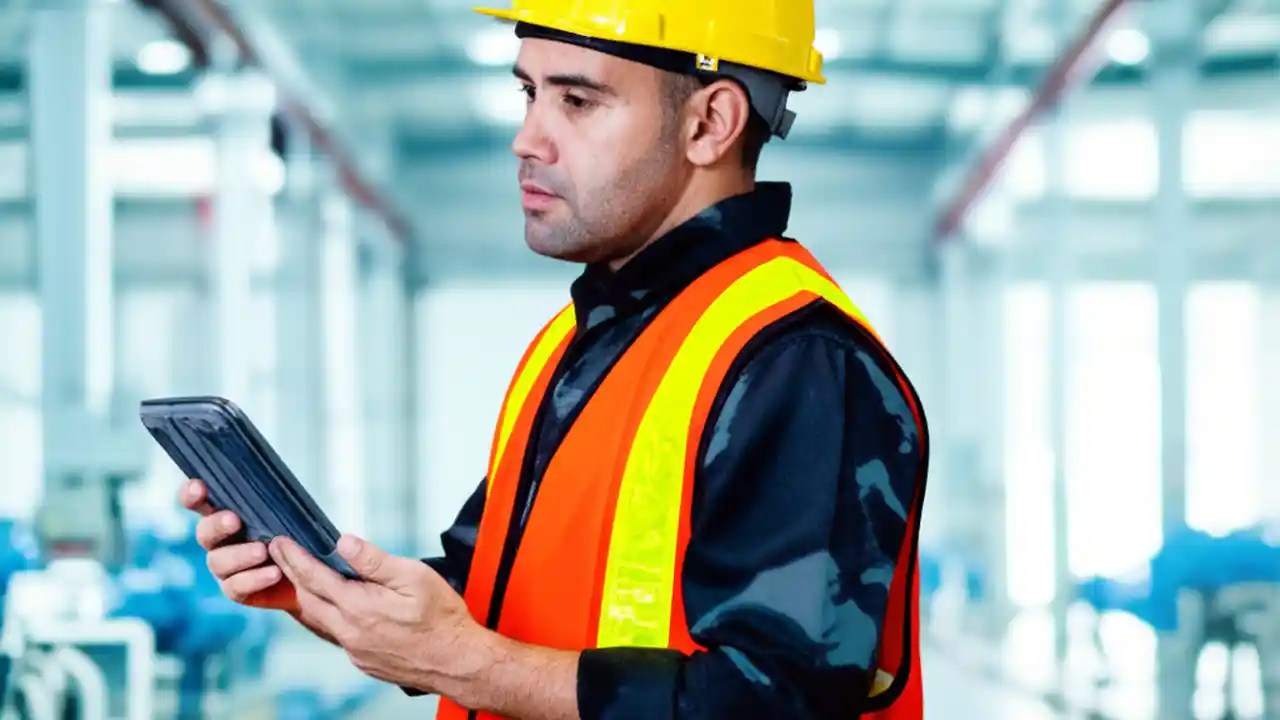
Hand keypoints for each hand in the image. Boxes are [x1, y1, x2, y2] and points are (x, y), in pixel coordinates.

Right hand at [179, 479, 297, 611]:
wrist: (311, 574)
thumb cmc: (297, 535)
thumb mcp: (291, 514)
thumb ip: (276, 503)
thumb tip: (273, 492)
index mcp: (226, 514)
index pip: (200, 502)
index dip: (191, 495)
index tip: (198, 487)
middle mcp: (220, 540)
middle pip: (204, 532)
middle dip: (216, 525)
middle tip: (234, 521)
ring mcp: (225, 567)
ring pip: (218, 562)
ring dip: (239, 555)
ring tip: (263, 551)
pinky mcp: (237, 590)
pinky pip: (235, 587)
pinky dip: (255, 579)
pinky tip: (274, 573)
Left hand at [268, 534, 492, 699]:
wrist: (457, 662)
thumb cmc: (442, 618)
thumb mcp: (414, 577)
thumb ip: (375, 561)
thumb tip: (343, 543)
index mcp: (359, 607)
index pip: (314, 577)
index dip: (294, 558)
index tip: (280, 543)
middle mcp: (349, 632)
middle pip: (308, 599)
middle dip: (291, 573)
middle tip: (280, 554)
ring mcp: (354, 649)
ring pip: (318, 619)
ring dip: (305, 596)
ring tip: (299, 576)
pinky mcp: (362, 660)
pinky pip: (335, 634)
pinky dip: (325, 614)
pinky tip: (332, 605)